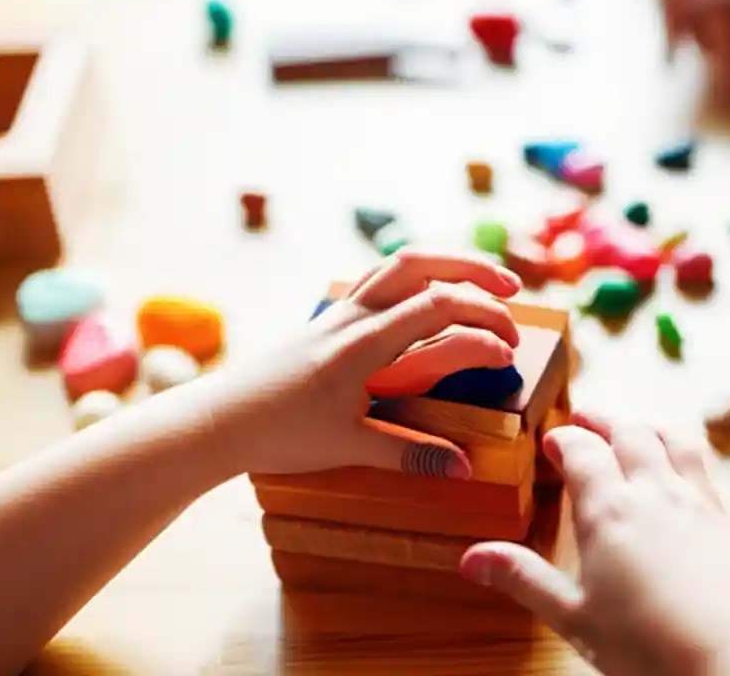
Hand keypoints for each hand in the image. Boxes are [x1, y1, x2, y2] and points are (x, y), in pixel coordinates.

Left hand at [199, 250, 521, 477]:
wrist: (216, 420)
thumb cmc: (277, 433)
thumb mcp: (347, 447)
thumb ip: (410, 453)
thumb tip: (465, 468)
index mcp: (361, 344)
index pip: (435, 309)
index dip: (482, 323)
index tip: (510, 353)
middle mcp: (352, 316)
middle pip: (420, 266)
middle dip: (473, 270)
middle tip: (513, 293)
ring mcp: (338, 312)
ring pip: (398, 264)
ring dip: (446, 262)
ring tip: (483, 279)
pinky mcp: (328, 318)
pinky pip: (378, 278)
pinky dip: (414, 274)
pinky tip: (430, 290)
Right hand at [460, 416, 729, 675]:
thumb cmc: (648, 646)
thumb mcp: (573, 617)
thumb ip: (524, 579)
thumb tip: (471, 557)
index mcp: (609, 511)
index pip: (582, 454)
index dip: (566, 439)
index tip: (553, 438)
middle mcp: (658, 494)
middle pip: (632, 435)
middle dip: (608, 420)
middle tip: (590, 417)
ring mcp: (705, 507)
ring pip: (684, 447)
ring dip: (663, 428)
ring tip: (649, 423)